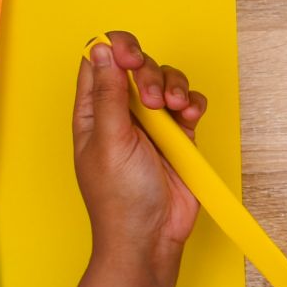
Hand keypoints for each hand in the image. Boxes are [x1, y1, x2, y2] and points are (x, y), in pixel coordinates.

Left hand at [73, 31, 206, 264]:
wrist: (151, 237)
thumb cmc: (120, 198)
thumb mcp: (110, 140)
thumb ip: (109, 93)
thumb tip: (102, 49)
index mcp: (93, 112)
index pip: (98, 61)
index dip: (115, 49)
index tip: (131, 59)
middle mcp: (121, 112)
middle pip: (137, 66)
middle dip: (150, 73)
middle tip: (154, 100)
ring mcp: (151, 123)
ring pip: (166, 81)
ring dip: (175, 88)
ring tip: (176, 110)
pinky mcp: (178, 136)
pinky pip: (189, 105)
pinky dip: (192, 104)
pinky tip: (189, 118)